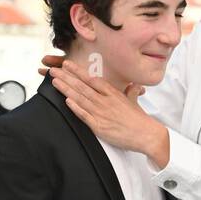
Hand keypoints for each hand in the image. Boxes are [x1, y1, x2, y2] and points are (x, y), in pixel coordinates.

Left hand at [42, 58, 162, 157]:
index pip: (91, 78)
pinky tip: (67, 101)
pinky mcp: (100, 127)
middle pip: (82, 86)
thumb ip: (131, 92)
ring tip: (55, 82)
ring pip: (81, 98)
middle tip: (54, 71)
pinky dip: (75, 108)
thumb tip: (133, 86)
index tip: (67, 65)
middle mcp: (105, 101)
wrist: (147, 134)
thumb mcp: (134, 101)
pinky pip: (85, 116)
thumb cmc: (140, 119)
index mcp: (112, 93)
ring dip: (66, 89)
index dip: (77, 71)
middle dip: (66, 77)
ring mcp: (102, 113)